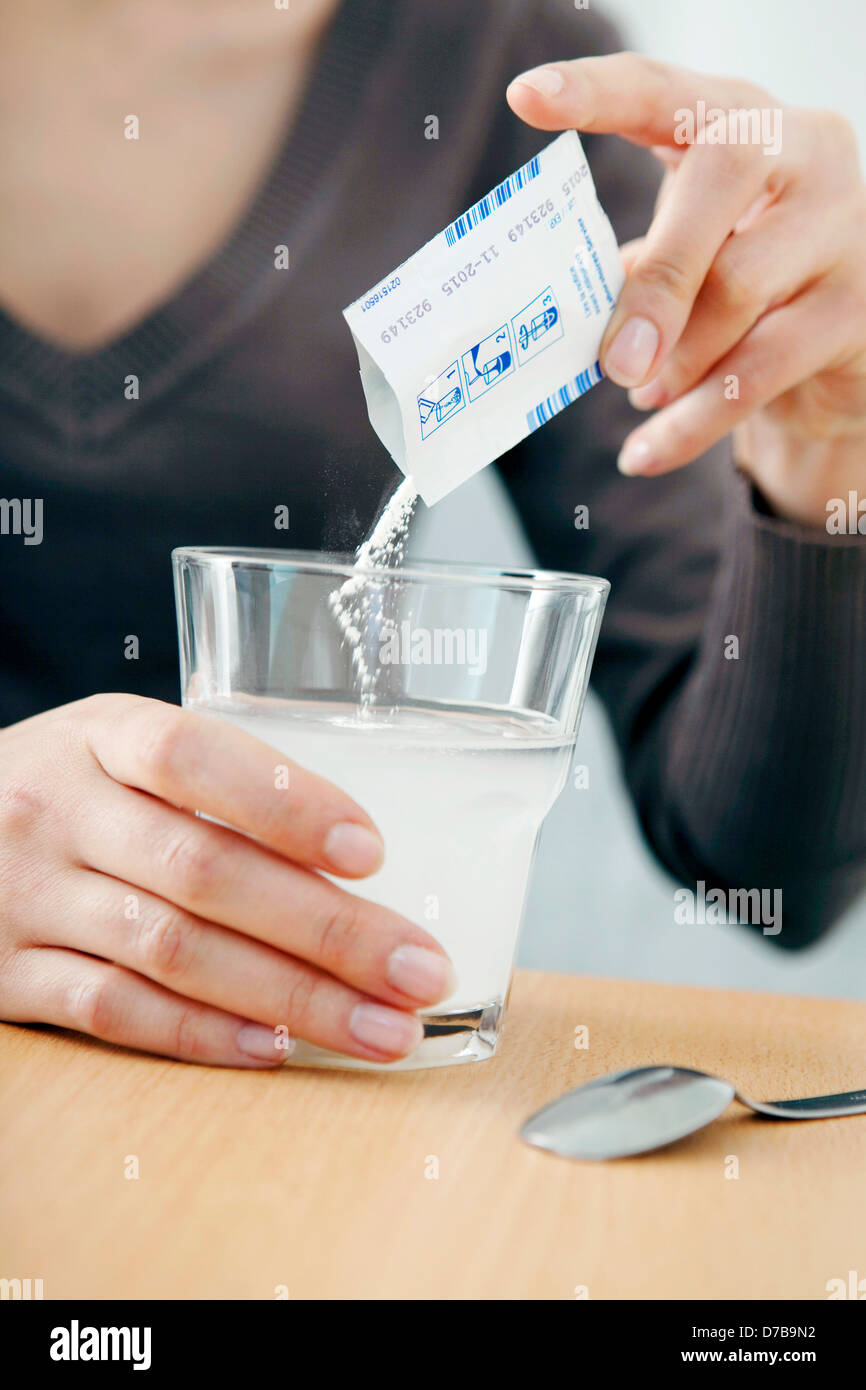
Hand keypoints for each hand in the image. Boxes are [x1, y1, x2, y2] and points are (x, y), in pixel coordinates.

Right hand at [0, 695, 453, 1065]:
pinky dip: (200, 1034)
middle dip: (328, 930)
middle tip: (418, 971)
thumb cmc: (65, 787)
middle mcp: (59, 810)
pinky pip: (112, 1010)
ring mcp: (28, 896)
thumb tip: (352, 863)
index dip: (286, 804)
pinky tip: (274, 1048)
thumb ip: (212, 785)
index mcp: (101, 735)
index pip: (194, 758)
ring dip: (289, 997)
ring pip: (172, 951)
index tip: (371, 852)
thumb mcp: (118, 748)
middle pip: (205, 872)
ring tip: (379, 1028)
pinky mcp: (6, 975)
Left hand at [507, 53, 865, 527]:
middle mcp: (803, 152)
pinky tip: (647, 451)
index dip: (597, 92)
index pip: (664, 90)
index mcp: (738, 123)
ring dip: (673, 362)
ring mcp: (842, 224)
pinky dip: (692, 421)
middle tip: (611, 361)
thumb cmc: (742, 287)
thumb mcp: (686, 258)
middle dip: (654, 275)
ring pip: (738, 290)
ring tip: (641, 397)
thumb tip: (560, 318)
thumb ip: (634, 270)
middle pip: (720, 179)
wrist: (838, 353)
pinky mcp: (857, 306)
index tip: (527, 98)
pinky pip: (758, 370)